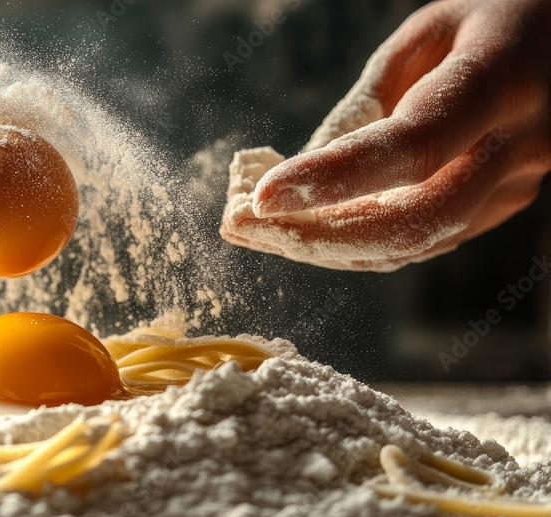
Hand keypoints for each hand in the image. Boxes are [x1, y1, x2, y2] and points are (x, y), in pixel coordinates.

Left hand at [221, 0, 550, 271]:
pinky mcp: (506, 205)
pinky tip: (308, 232)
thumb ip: (369, 100)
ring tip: (258, 232)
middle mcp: (519, 144)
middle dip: (316, 237)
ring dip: (326, 250)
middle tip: (242, 227)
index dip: (334, 178)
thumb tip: (305, 171)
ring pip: (415, 244)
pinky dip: (359, 245)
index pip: (413, 145)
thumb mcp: (427, 32)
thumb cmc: (491, 19)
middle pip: (413, 221)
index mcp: (499, 80)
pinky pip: (424, 240)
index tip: (262, 196)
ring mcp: (519, 184)